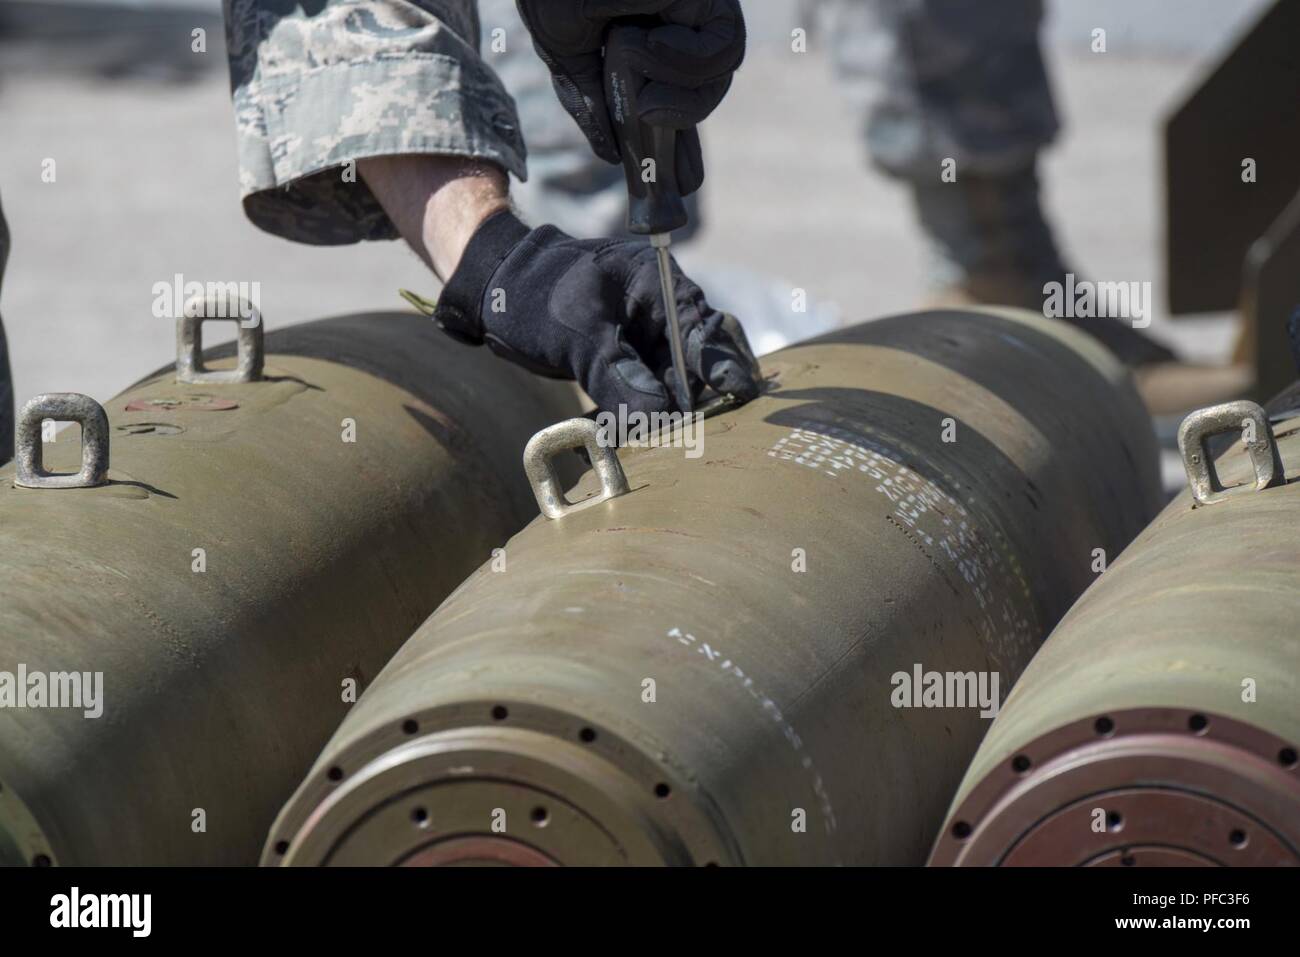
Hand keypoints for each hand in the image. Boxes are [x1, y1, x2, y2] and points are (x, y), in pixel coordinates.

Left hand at [426, 210, 761, 413]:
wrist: (498, 294)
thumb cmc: (536, 295)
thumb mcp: (575, 332)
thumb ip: (616, 373)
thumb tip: (657, 418)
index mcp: (660, 286)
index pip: (704, 331)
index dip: (724, 367)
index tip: (740, 396)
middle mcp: (665, 314)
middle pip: (701, 362)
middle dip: (703, 399)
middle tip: (708, 432)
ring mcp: (650, 342)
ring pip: (677, 386)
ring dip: (672, 416)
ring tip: (674, 445)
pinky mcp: (632, 366)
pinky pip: (650, 396)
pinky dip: (644, 418)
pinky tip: (636, 440)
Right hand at [515, 0, 745, 191]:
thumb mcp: (569, 59)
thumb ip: (592, 105)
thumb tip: (611, 154)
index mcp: (647, 46)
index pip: (677, 102)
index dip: (681, 145)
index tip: (683, 184)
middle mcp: (677, 30)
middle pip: (704, 95)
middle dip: (683, 127)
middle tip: (657, 144)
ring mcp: (696, 13)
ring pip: (717, 79)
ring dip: (676, 93)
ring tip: (636, 76)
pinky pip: (722, 49)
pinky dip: (686, 61)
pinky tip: (650, 42)